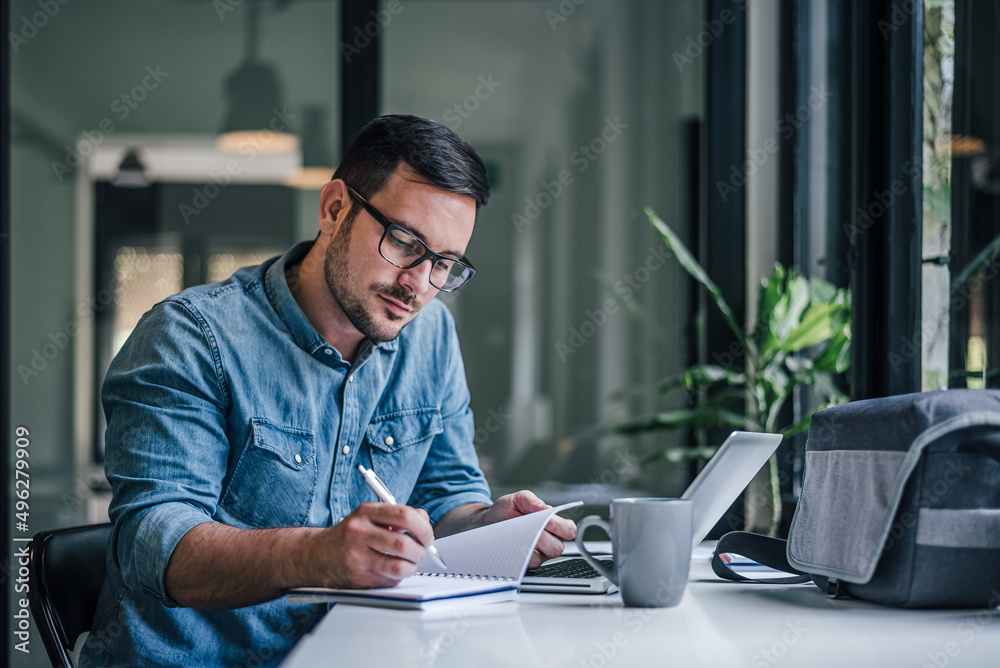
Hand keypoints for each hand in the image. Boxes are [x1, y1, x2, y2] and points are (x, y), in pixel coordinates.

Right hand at [307, 503, 436, 588]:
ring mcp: (357, 556)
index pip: (405, 515)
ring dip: (412, 567)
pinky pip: (390, 581)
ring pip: (400, 567)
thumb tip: (425, 521)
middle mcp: (359, 532)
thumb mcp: (370, 516)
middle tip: (421, 552)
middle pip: (405, 544)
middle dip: (421, 551)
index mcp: (366, 512)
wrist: (317, 555)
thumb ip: (398, 515)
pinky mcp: (357, 578)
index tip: (427, 536)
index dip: (423, 528)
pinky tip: (391, 571)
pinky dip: (397, 578)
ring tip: (409, 563)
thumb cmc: (350, 535)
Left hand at [482, 491, 576, 568]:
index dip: (561, 527)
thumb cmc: (505, 511)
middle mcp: (548, 541)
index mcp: (551, 524)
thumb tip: (545, 508)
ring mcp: (538, 553)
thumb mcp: (518, 499)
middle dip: (546, 536)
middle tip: (532, 527)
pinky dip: (523, 552)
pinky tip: (514, 543)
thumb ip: (532, 500)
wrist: (486, 524)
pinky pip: (531, 562)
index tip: (547, 520)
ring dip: (534, 543)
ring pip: (546, 556)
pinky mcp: (526, 563)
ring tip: (520, 533)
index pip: (569, 530)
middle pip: (559, 546)